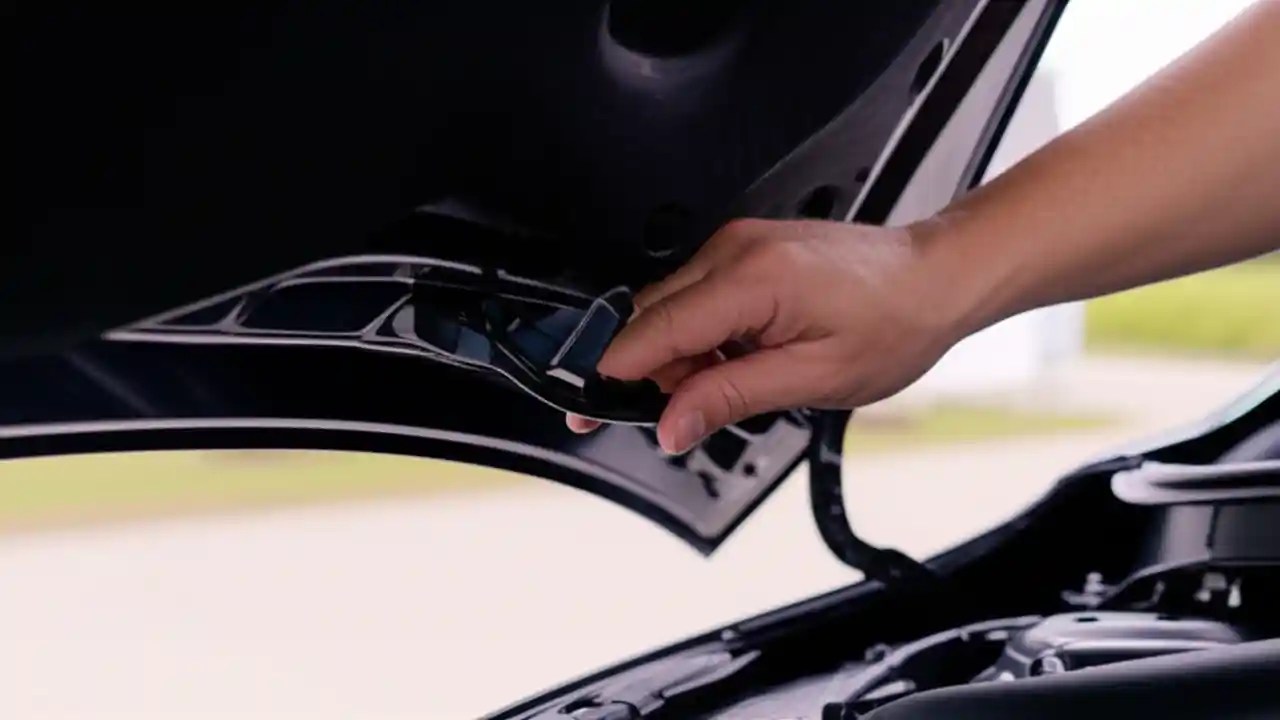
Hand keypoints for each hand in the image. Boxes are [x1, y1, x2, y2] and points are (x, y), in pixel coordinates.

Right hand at [567, 218, 974, 453]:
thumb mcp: (812, 378)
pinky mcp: (744, 251)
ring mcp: (737, 246)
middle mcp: (734, 251)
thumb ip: (730, 397)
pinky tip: (733, 361)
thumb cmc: (894, 321)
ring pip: (670, 308)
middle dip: (650, 372)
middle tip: (670, 417)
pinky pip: (695, 297)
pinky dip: (699, 337)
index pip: (655, 329)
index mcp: (751, 278)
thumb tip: (671, 424)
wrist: (934, 278)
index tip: (586, 407)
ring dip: (679, 357)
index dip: (614, 374)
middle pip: (652, 317)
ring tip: (729, 386)